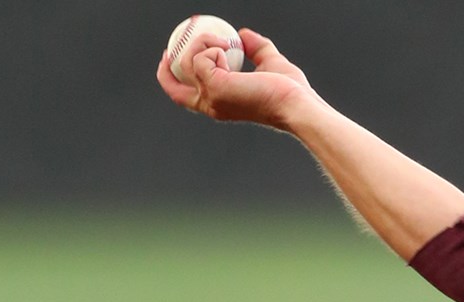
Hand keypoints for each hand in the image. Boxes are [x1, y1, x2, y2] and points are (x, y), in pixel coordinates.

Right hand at [157, 27, 316, 130]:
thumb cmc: (289, 91)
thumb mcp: (269, 63)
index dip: (171, 76)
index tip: (173, 55)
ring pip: (188, 61)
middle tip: (177, 42)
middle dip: (167, 65)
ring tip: (227, 42)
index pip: (183, 94)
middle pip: (173, 86)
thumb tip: (243, 34)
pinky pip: (201, 56)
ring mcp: (210, 97)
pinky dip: (213, 46)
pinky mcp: (214, 86)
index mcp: (218, 103)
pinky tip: (229, 49)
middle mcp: (209, 104)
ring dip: (204, 42)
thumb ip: (256, 49)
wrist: (296, 102)